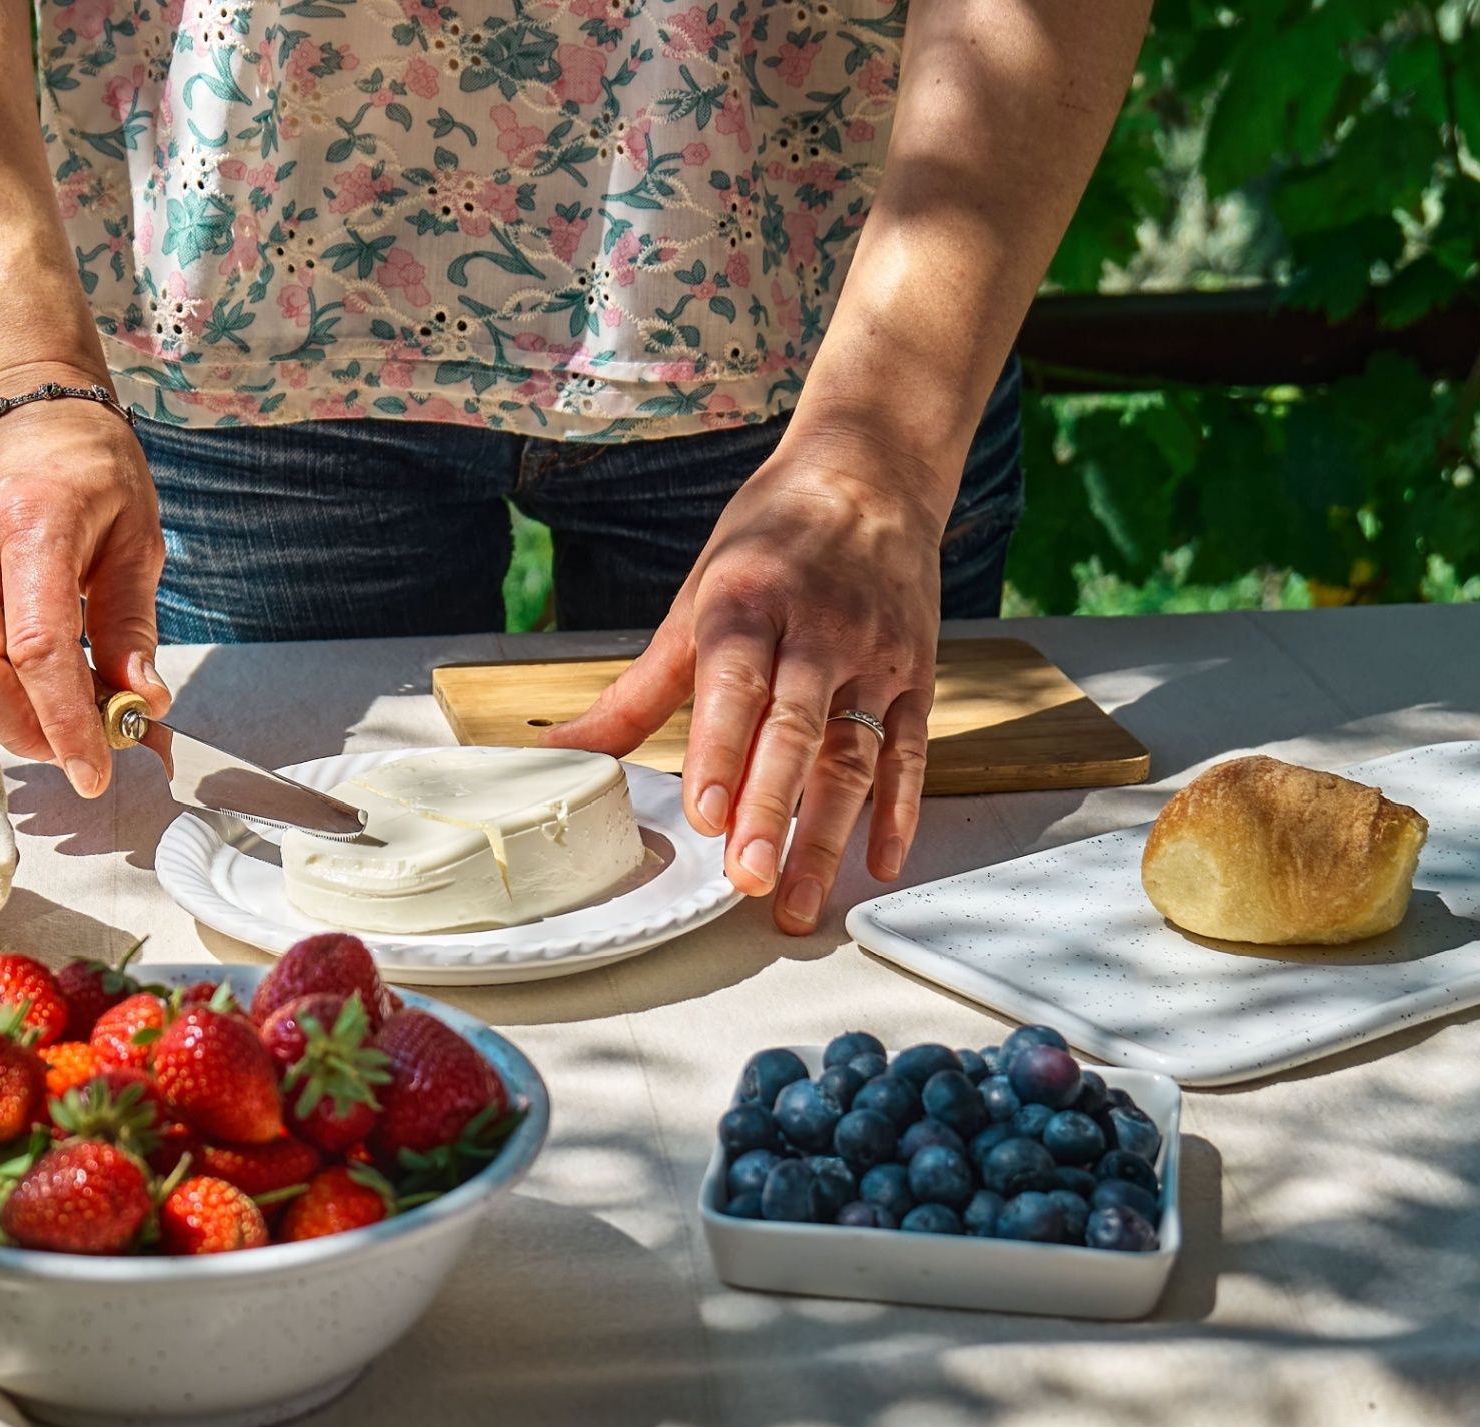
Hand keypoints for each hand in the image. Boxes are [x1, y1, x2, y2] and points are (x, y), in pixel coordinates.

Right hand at [0, 370, 170, 794]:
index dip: (65, 722)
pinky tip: (16, 697)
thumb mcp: (136, 537)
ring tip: (51, 723)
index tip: (95, 772)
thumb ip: (132, 624)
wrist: (22, 410)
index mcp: (30, 522)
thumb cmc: (91, 470)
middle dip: (24, 731)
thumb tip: (141, 703)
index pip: (37, 648)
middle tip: (76, 748)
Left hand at [544, 440, 947, 933]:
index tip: (706, 815)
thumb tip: (561, 751)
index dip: (720, 750)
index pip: (734, 684)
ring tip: (796, 899)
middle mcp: (818, 629)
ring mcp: (875, 655)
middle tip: (748, 876)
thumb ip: (637, 691)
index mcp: (749, 603)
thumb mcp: (695, 601)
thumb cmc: (772, 542)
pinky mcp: (918, 674)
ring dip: (827, 834)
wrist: (872, 474)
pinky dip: (898, 811)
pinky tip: (879, 863)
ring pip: (854, 753)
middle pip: (796, 728)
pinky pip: (911, 751)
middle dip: (771, 807)